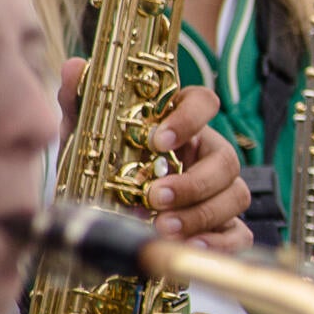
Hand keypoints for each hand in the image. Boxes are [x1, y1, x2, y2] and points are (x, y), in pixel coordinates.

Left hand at [56, 62, 251, 251]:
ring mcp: (219, 193)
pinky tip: (187, 246)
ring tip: (163, 227)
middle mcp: (206, 157)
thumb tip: (75, 67)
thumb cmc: (101, 173)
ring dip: (201, 213)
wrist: (96, 222)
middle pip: (227, 160)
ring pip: (235, 196)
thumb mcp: (85, 139)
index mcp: (181, 128)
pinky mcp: (223, 228)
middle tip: (154, 197)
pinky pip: (238, 234)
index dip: (190, 118)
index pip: (204, 104)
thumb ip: (80, 103)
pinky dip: (219, 242)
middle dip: (193, 182)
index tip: (158, 140)